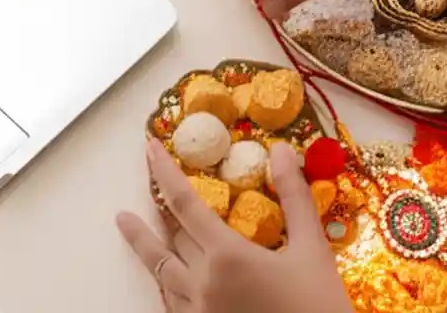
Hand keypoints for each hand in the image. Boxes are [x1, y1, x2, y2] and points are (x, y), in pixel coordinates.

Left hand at [116, 139, 351, 312]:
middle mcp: (203, 283)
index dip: (164, 173)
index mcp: (227, 256)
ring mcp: (199, 312)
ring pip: (162, 271)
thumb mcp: (313, 250)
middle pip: (170, 236)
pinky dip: (164, 283)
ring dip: (145, 244)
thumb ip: (294, 198)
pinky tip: (162, 279)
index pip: (185, 203)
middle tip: (146, 181)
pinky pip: (172, 303)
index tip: (149, 149)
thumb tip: (283, 150)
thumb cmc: (320, 306)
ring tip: (126, 223)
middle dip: (158, 206)